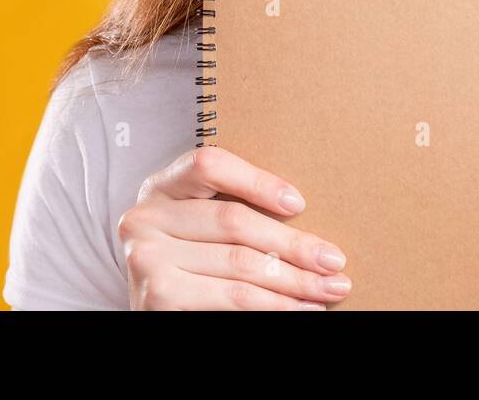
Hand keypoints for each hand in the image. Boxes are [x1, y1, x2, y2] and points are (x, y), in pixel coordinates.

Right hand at [118, 146, 351, 309]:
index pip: (209, 165)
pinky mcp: (158, 297)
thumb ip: (228, 212)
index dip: (257, 181)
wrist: (148, 313)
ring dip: (294, 280)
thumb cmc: (183, 264)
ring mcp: (146, 258)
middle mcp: (145, 218)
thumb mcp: (196, 226)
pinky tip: (298, 307)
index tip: (299, 203)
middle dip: (294, 244)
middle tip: (334, 260)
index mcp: (159, 187)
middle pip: (234, 220)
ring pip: (241, 263)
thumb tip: (300, 212)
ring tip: (328, 287)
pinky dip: (274, 305)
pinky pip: (233, 296)